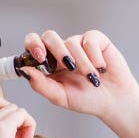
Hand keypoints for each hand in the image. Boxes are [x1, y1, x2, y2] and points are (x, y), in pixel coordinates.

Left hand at [21, 30, 138, 121]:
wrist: (114, 101)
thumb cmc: (87, 100)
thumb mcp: (60, 97)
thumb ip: (40, 84)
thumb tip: (24, 70)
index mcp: (49, 64)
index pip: (33, 44)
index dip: (33, 45)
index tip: (39, 57)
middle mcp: (62, 51)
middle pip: (50, 36)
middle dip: (58, 50)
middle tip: (68, 65)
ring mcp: (78, 44)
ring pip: (71, 42)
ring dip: (82, 63)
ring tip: (92, 78)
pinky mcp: (96, 40)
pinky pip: (89, 40)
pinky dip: (95, 56)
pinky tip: (101, 67)